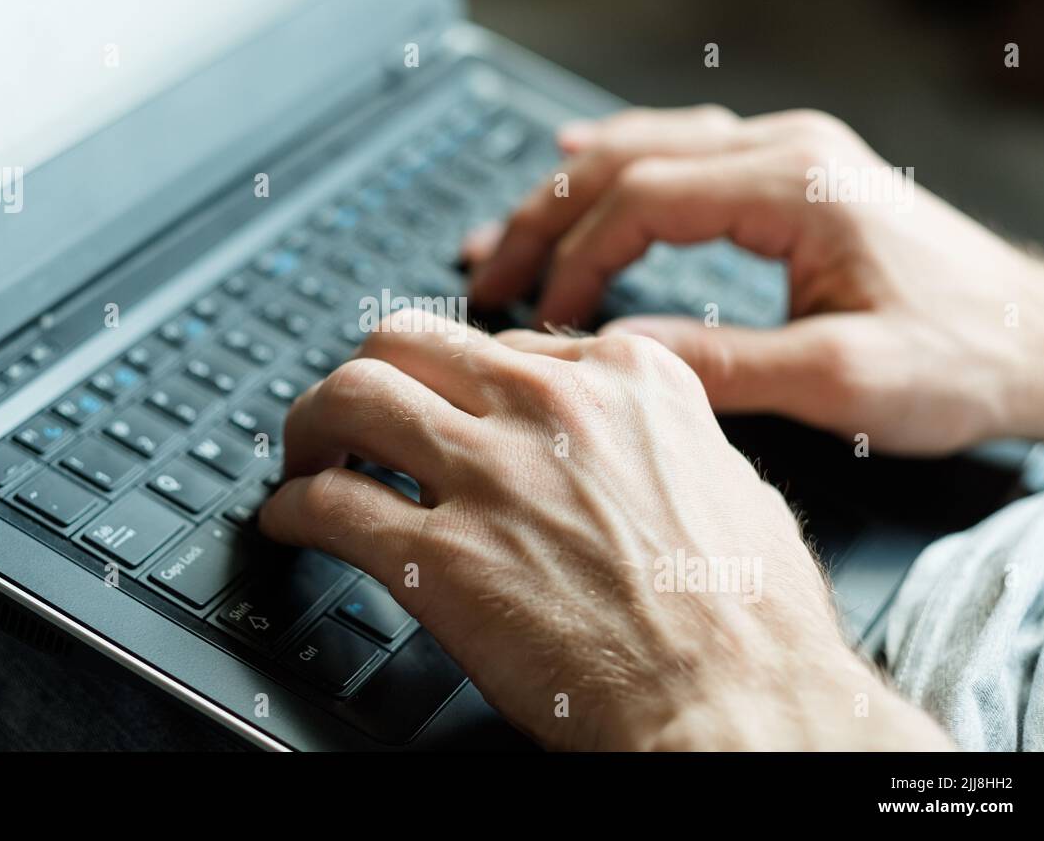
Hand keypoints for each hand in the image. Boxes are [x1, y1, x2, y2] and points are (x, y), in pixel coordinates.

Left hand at [260, 310, 948, 749]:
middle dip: (369, 372)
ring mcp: (489, 475)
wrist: (742, 703)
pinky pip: (328, 505)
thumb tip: (622, 439)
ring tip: (304, 456)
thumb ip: (655, 438)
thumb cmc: (752, 615)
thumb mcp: (727, 478)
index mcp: (624, 378)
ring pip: (351, 395)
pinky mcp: (439, 557)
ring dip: (310, 424)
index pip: (502, 343)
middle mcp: (548, 406)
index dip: (461, 385)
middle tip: (353, 413)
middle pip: (407, 341)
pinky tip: (291, 523)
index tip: (447, 410)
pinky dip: (292, 510)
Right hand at [467, 105, 1043, 453]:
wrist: (1033, 338)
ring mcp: (788, 154)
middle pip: (625, 160)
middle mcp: (786, 150)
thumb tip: (615, 355)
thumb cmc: (959, 356)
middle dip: (543, 218)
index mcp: (796, 186)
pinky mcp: (791, 174)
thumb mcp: (840, 380)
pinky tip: (577, 160)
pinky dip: (615, 163)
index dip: (574, 260)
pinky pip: (680, 148)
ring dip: (566, 192)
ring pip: (644, 147)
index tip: (539, 317)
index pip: (643, 201)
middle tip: (484, 270)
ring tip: (503, 235)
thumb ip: (721, 364)